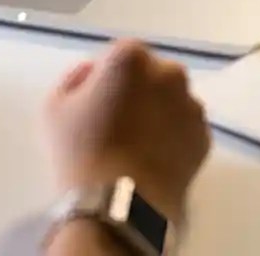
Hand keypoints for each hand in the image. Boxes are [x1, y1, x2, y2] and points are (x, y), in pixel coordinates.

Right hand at [44, 40, 210, 224]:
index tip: (95, 103)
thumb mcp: (55, 108)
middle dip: (137, 90)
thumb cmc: (81, 151)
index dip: (106, 77)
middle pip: (151, 74)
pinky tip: (153, 159)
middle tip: (116, 123)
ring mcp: (192, 106)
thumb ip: (73, 78)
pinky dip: (173, 137)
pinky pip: (184, 129)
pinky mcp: (205, 137)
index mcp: (131, 58)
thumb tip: (92, 73)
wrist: (120, 205)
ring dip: (158, 112)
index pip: (120, 54)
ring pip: (171, 101)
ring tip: (137, 146)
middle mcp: (169, 73)